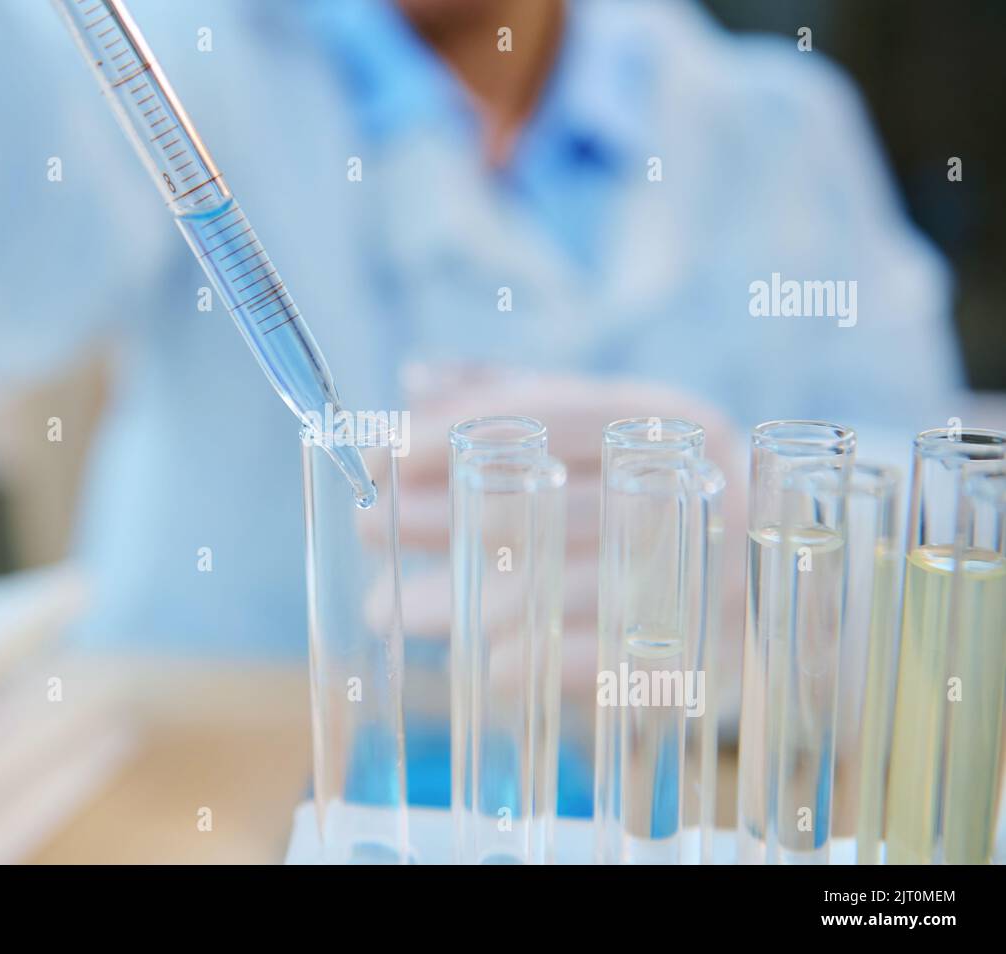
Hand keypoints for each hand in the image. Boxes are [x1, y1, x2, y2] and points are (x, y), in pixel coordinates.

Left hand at [370, 365, 748, 732]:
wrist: (774, 573)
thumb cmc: (651, 490)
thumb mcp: (595, 433)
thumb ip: (511, 399)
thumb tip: (415, 382)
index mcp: (668, 418)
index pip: (548, 413)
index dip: (457, 432)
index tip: (380, 456)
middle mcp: (700, 483)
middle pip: (553, 499)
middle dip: (450, 518)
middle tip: (372, 533)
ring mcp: (717, 565)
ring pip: (576, 584)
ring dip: (482, 601)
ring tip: (407, 611)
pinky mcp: (722, 646)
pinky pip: (620, 659)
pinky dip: (549, 663)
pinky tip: (488, 666)